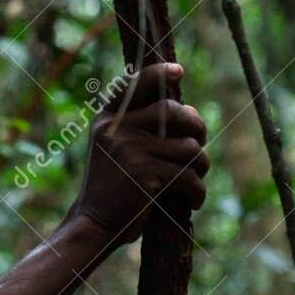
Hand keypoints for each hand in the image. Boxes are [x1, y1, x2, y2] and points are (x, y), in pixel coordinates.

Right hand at [63, 63, 208, 249]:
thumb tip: (189, 110)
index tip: (178, 70)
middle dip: (197, 126)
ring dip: (201, 166)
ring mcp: (130, 150)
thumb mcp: (113, 148)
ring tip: (196, 179)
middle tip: (200, 144)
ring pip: (188, 146)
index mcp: (106, 119)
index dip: (158, 73)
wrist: (93, 224)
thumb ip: (139, 127)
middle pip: (173, 111)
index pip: (134, 85)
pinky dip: (197, 191)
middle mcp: (116, 129)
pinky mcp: (145, 174)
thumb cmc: (112, 186)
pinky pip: (189, 175)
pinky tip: (194, 201)